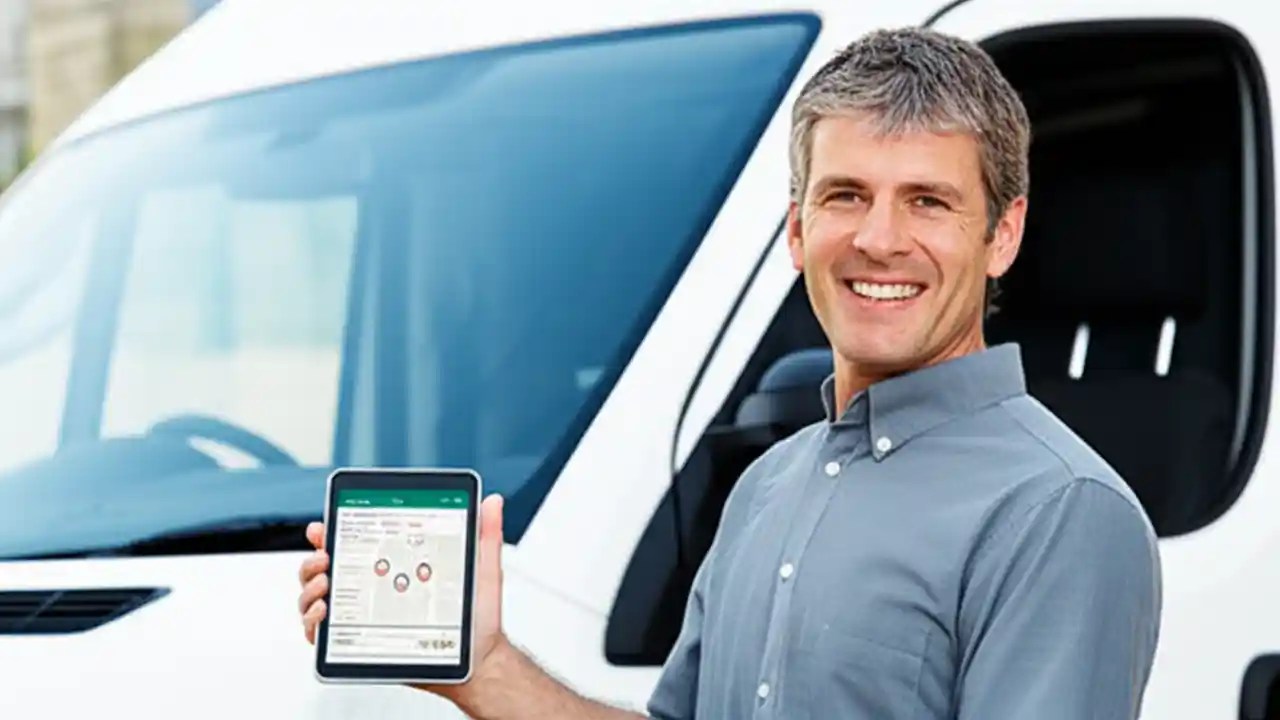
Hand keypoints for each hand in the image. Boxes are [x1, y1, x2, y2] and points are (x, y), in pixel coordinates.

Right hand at [296, 496, 510, 685]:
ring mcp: (362, 617)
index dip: (331, 533)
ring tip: (324, 584)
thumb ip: (486, 535)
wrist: (477, 661)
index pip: (353, 544)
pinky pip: (321, 634)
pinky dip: (312, 622)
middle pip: (325, 569)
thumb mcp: (482, 570)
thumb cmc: (477, 619)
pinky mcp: (358, 644)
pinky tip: (325, 612)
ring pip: (315, 598)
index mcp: (394, 567)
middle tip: (324, 556)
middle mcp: (373, 590)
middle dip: (314, 559)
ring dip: (310, 588)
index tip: (324, 527)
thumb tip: (493, 501)